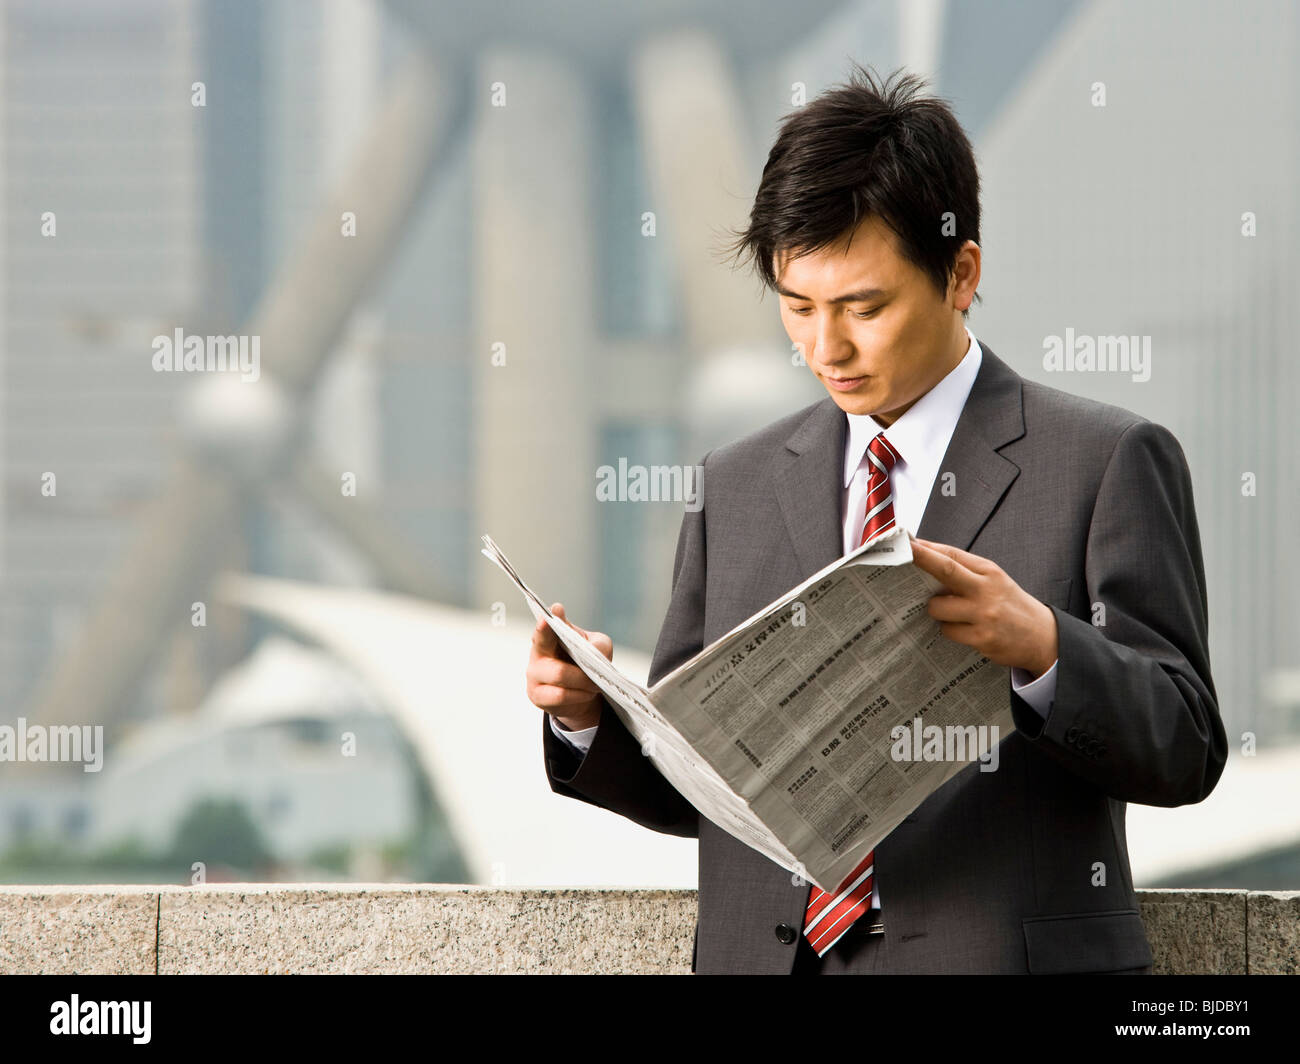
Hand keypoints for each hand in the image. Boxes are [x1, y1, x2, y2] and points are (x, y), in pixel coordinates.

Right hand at [525, 602, 611, 730]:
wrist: (582, 692)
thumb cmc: (586, 662)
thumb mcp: (598, 647)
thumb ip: (597, 644)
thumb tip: (594, 651)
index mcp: (549, 637)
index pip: (544, 630)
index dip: (545, 625)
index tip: (548, 617)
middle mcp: (537, 654)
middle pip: (554, 660)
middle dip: (582, 670)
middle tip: (597, 672)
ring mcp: (534, 676)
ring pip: (560, 677)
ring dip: (584, 682)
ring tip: (593, 684)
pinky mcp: (537, 696)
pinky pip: (560, 696)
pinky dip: (579, 695)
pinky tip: (585, 693)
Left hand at [909, 538, 1058, 678]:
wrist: (1042, 636)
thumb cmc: (1009, 604)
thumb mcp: (993, 580)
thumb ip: (964, 570)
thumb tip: (926, 556)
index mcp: (988, 571)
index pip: (952, 555)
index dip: (926, 548)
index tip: (905, 541)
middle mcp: (986, 589)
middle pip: (945, 570)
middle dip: (920, 559)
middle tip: (900, 553)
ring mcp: (984, 614)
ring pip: (938, 608)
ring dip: (936, 610)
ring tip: (953, 613)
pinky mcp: (981, 638)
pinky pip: (947, 631)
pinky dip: (949, 630)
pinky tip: (965, 630)